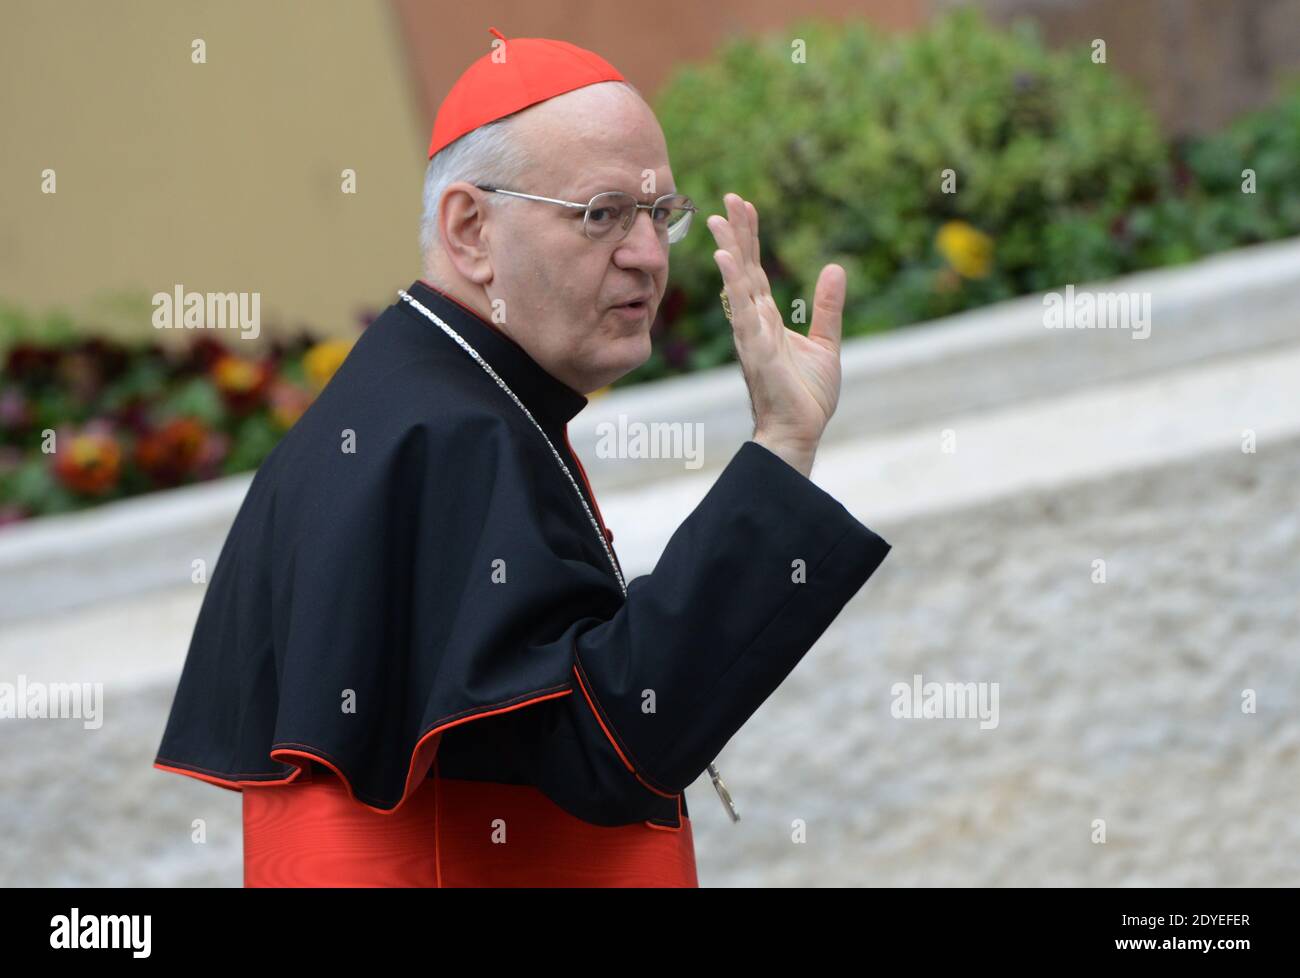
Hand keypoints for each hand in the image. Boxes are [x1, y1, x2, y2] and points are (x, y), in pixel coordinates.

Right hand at [707, 193, 846, 456]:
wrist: (801, 431)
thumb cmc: (807, 395)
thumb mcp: (826, 343)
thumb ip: (828, 307)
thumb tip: (835, 267)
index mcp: (768, 319)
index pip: (756, 270)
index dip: (750, 237)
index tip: (744, 206)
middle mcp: (754, 322)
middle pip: (743, 268)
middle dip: (737, 233)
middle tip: (729, 197)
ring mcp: (752, 334)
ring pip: (738, 284)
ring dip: (729, 250)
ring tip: (720, 219)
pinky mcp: (756, 349)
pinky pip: (741, 311)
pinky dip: (733, 285)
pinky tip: (726, 260)